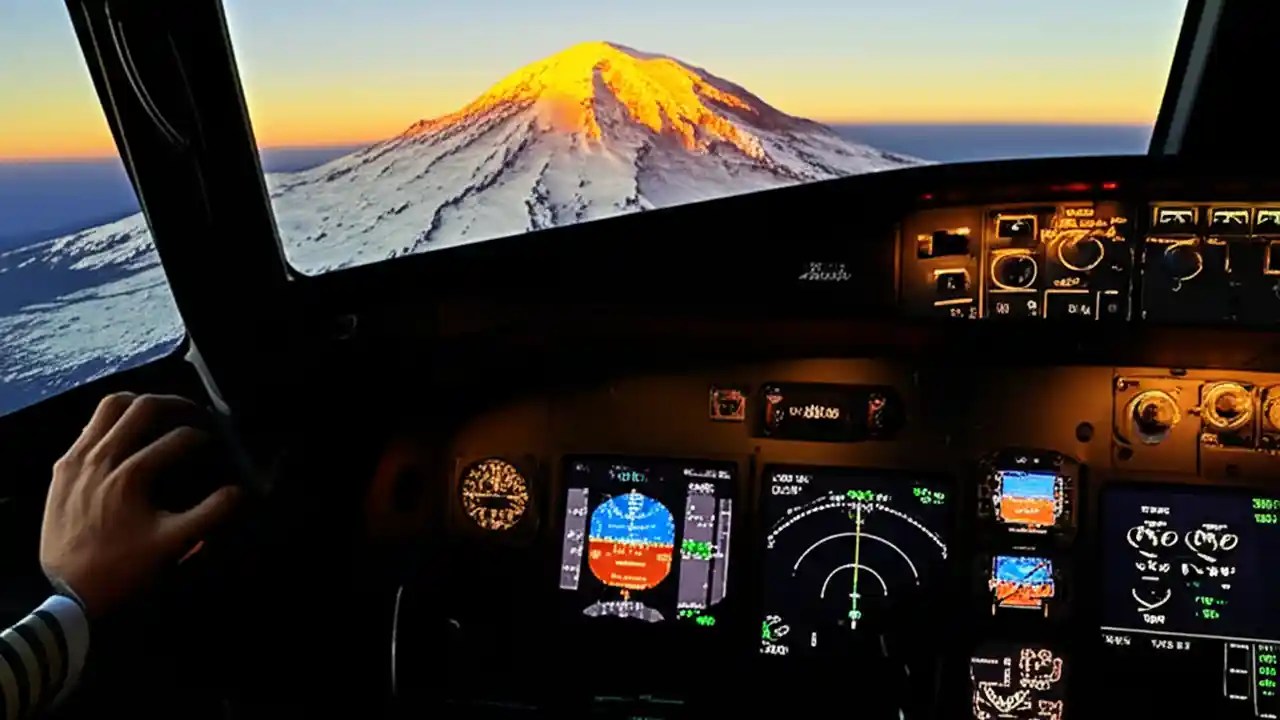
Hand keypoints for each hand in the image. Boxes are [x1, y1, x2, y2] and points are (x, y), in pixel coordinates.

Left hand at [40, 393, 243, 617]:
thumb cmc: (125, 568)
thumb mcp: (174, 545)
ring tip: (159, 414)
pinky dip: (111, 422)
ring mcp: (78, 460)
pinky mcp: (62, 468)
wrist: (70, 592)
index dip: (204, 438)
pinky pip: (88, 428)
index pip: (178, 439)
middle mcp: (102, 459)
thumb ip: (210, 514)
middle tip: (194, 413)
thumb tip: (239, 491)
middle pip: (142, 408)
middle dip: (175, 405)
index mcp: (131, 476)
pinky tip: (126, 436)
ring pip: (109, 408)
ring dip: (139, 404)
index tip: (215, 444)